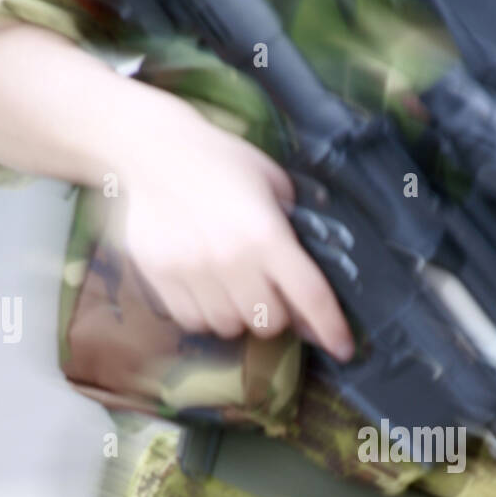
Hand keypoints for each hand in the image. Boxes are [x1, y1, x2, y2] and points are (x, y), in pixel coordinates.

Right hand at [113, 105, 354, 359]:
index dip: (330, 327)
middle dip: (277, 313)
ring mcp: (193, 272)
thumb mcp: (272, 182)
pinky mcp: (161, 278)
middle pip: (269, 321)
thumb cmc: (220, 161)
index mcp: (266, 234)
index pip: (309, 295)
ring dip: (240, 315)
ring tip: (234, 286)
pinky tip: (206, 288)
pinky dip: (206, 314)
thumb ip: (292, 225)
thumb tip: (307, 273)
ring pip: (230, 326)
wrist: (153, 149)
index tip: (342, 347)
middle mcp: (231, 259)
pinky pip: (193, 320)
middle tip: (270, 291)